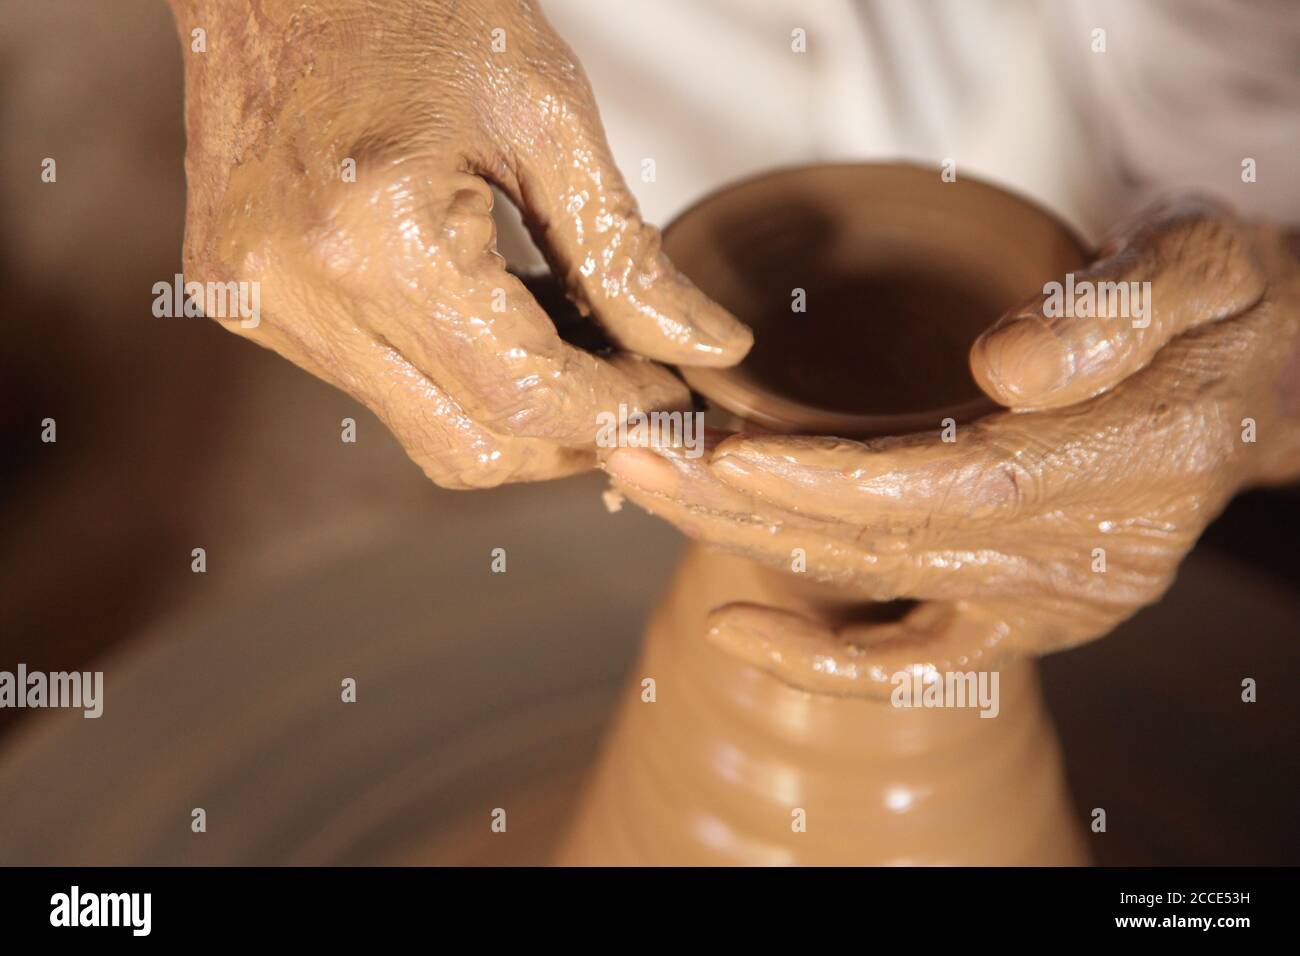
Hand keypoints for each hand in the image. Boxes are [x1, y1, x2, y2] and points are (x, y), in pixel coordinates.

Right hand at [166, 0, 749, 487]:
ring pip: (429, 432)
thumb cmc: (414, 1)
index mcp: (380, 239)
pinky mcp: (248, 305)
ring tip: (582, 339)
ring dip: (522, 409)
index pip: (526, 395)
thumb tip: (708, 347)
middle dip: (575, 434)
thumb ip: (626, 253)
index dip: (621, 411)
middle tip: (642, 380)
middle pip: (475, 448)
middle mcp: (301, 296)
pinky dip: (461, 374)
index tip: (678, 394)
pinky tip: (507, 314)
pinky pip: (382, 386)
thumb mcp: (546, 115)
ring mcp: (262, 308)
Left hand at [606, 201, 1299, 696]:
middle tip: (633, 452)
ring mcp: (1051, 602)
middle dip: (747, 502)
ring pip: (877, 583)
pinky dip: (821, 658)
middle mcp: (1088, 557)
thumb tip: (1002, 367)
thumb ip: (1119, 309)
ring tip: (646, 484)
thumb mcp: (1201, 264)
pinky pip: (914, 660)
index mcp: (1132, 464)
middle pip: (889, 540)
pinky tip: (731, 628)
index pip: (957, 488)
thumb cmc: (1220, 309)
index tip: (728, 452)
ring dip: (752, 539)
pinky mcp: (1021, 617)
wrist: (1256, 380)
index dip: (836, 481)